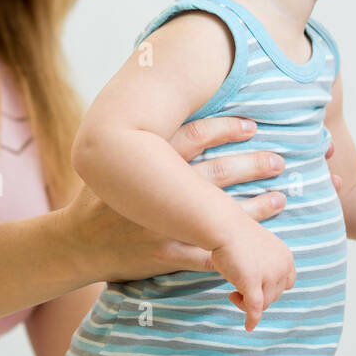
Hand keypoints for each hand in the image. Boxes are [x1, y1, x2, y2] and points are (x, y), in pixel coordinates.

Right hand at [63, 116, 290, 282]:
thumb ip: (143, 138)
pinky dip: (235, 250)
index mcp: (144, 162)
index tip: (252, 126)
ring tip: (281, 196)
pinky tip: (258, 245)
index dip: (225, 129)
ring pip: (218, 215)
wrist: (74, 245)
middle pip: (215, 173)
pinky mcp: (164, 256)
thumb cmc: (99, 197)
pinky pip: (209, 255)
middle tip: (279, 160)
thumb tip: (174, 99)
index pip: (192, 138)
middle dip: (252, 166)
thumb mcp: (113, 161)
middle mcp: (156, 192)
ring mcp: (161, 226)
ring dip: (256, 206)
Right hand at [212, 223, 296, 330]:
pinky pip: (255, 309)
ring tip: (233, 294)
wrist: (224, 226)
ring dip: (248, 303)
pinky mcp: (253, 284)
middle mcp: (282, 266)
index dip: (274, 288)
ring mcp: (269, 275)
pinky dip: (252, 319)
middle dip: (258, 296)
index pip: (288, 282)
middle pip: (275, 295)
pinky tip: (248, 326)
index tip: (259, 287)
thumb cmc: (236, 233)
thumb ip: (266, 262)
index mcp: (285, 256)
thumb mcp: (259, 247)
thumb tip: (262, 278)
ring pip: (265, 304)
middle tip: (238, 291)